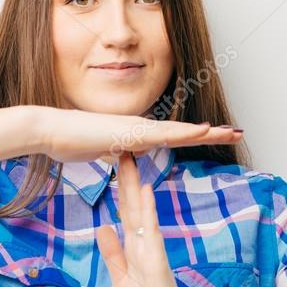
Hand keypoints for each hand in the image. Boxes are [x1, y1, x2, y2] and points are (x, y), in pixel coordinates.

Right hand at [33, 106, 242, 163]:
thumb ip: (114, 152)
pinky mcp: (130, 132)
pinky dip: (186, 132)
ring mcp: (136, 129)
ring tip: (231, 131)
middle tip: (237, 132)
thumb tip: (125, 157)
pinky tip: (205, 130)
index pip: (171, 137)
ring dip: (207, 132)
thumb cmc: (68, 140)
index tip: (216, 136)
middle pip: (183, 132)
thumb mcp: (99, 151)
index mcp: (134, 135)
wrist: (50, 130)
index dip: (194, 137)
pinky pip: (164, 133)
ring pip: (179, 130)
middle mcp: (140, 128)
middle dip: (211, 133)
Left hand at [95, 150, 195, 286]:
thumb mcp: (120, 277)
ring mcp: (151, 251)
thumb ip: (113, 253)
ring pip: (140, 212)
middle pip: (132, 205)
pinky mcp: (157, 262)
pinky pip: (151, 233)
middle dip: (127, 178)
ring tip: (132, 160)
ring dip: (135, 186)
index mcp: (133, 248)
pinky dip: (147, 212)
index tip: (115, 165)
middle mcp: (143, 245)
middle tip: (123, 148)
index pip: (125, 212)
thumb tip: (103, 226)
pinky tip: (145, 192)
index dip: (120, 189)